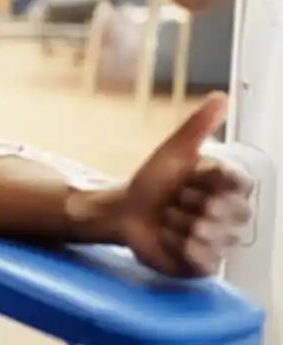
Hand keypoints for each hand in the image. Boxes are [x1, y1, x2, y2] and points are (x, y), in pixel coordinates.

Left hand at [119, 93, 253, 276]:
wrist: (125, 211)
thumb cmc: (153, 181)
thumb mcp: (174, 150)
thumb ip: (199, 125)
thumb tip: (220, 96)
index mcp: (231, 190)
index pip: (237, 183)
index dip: (207, 180)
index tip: (188, 177)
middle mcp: (232, 218)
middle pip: (222, 210)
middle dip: (188, 202)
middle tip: (173, 200)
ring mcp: (220, 243)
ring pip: (207, 233)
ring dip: (177, 223)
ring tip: (166, 219)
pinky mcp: (204, 265)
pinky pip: (203, 258)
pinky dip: (178, 246)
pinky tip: (166, 237)